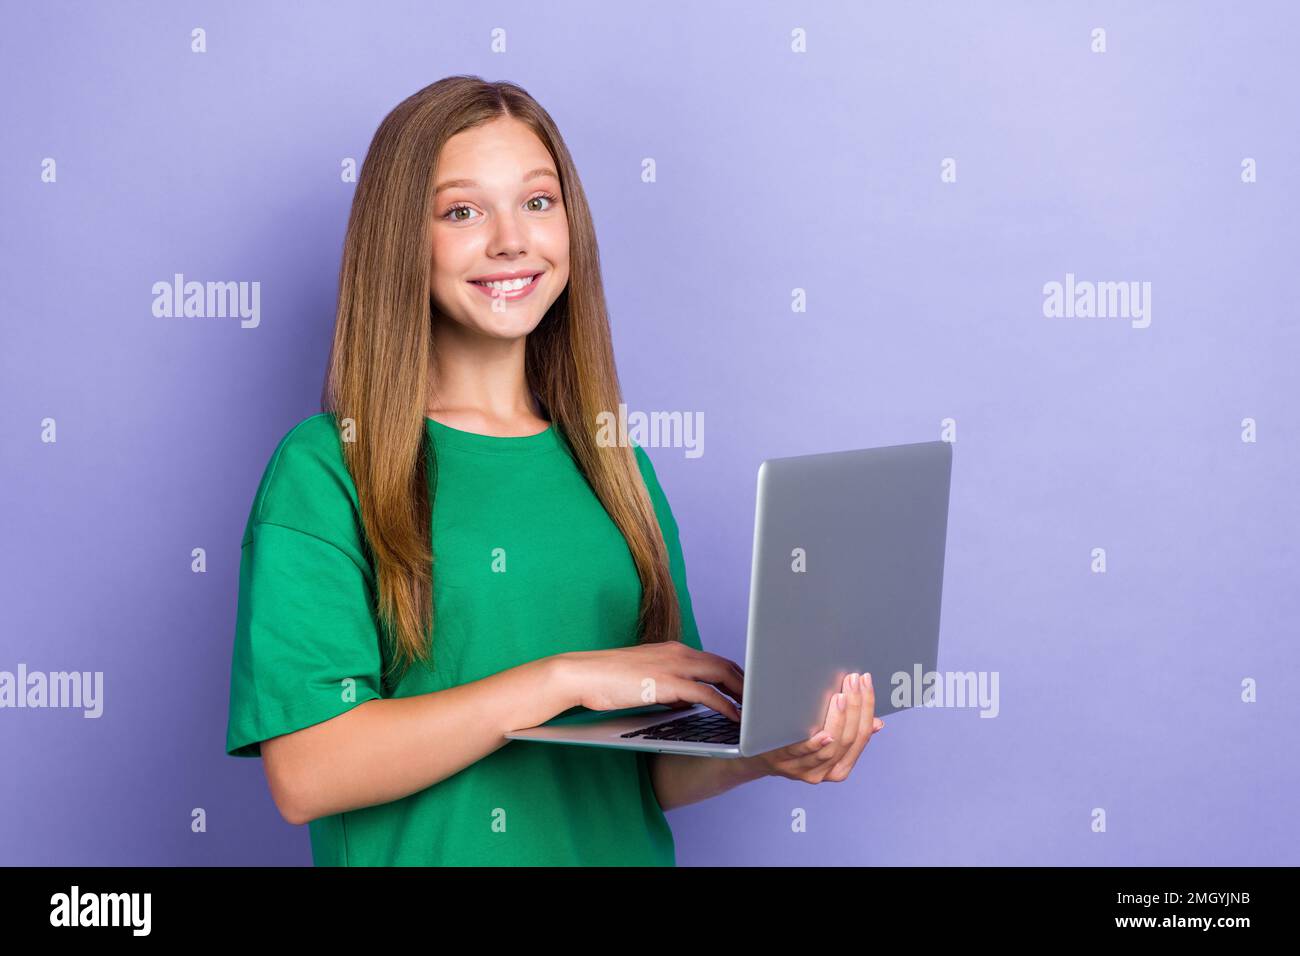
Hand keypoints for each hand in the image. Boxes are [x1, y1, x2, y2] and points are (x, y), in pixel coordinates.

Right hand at [555, 641, 742, 720]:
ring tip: (758, 710)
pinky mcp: (668, 682)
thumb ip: (667, 688)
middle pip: (727, 664)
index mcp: (673, 650)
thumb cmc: (607, 680)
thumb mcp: (644, 681)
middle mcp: (678, 653)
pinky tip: (736, 718)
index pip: (715, 660)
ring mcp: (674, 665)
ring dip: (744, 693)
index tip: (750, 688)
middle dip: (748, 683)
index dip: (737, 674)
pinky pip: (707, 694)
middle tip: (764, 700)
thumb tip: (684, 702)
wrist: (581, 674)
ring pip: (723, 675)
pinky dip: (726, 705)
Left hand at [749, 672, 882, 783]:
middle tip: (854, 681)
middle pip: (848, 739)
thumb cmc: (795, 741)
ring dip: (839, 720)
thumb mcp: (823, 737)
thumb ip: (847, 730)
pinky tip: (825, 732)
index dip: (867, 708)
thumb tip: (876, 723)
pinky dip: (817, 743)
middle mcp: (826, 771)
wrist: (757, 755)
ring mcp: (805, 769)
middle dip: (855, 708)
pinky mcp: (785, 763)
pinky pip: (804, 754)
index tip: (866, 683)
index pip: (861, 736)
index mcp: (840, 766)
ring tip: (842, 695)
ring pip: (830, 748)